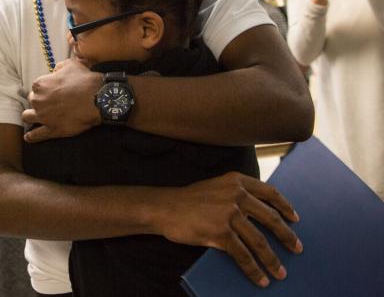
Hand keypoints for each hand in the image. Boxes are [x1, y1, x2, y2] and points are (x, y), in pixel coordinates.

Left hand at [22, 59, 101, 142]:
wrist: (97, 99)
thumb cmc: (85, 81)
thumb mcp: (71, 65)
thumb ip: (59, 67)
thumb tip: (55, 71)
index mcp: (40, 84)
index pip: (36, 87)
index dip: (45, 88)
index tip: (52, 90)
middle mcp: (38, 100)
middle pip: (32, 101)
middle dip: (39, 101)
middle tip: (48, 103)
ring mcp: (43, 116)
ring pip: (27, 116)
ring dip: (30, 116)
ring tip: (34, 117)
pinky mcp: (52, 129)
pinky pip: (36, 135)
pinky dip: (31, 136)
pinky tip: (29, 136)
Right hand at [157, 172, 300, 287]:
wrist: (163, 207)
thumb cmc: (188, 200)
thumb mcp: (215, 188)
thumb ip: (235, 195)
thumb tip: (258, 216)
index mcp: (236, 181)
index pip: (269, 192)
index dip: (285, 206)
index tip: (295, 218)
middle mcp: (235, 195)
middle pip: (270, 218)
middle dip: (287, 236)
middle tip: (297, 248)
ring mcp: (228, 214)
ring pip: (259, 241)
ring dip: (272, 260)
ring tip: (281, 272)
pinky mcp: (219, 232)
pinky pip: (242, 255)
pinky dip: (253, 269)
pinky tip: (260, 278)